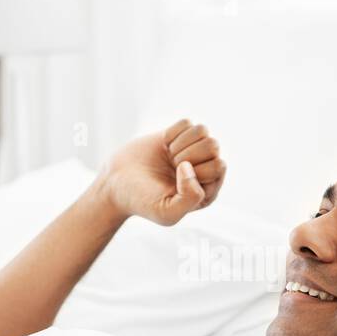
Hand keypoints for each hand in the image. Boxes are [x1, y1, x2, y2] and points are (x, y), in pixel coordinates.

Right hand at [95, 119, 226, 225]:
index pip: (219, 165)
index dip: (195, 168)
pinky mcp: (179, 136)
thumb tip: (189, 166)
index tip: (175, 177)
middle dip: (188, 153)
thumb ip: (190, 198)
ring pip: (202, 130)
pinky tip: (164, 147)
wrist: (117, 183)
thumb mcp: (166, 212)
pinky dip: (172, 133)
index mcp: (208, 191)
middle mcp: (205, 170)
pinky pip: (187, 123)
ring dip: (180, 142)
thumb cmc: (142, 201)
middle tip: (172, 165)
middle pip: (213, 145)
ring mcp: (194, 151)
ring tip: (169, 156)